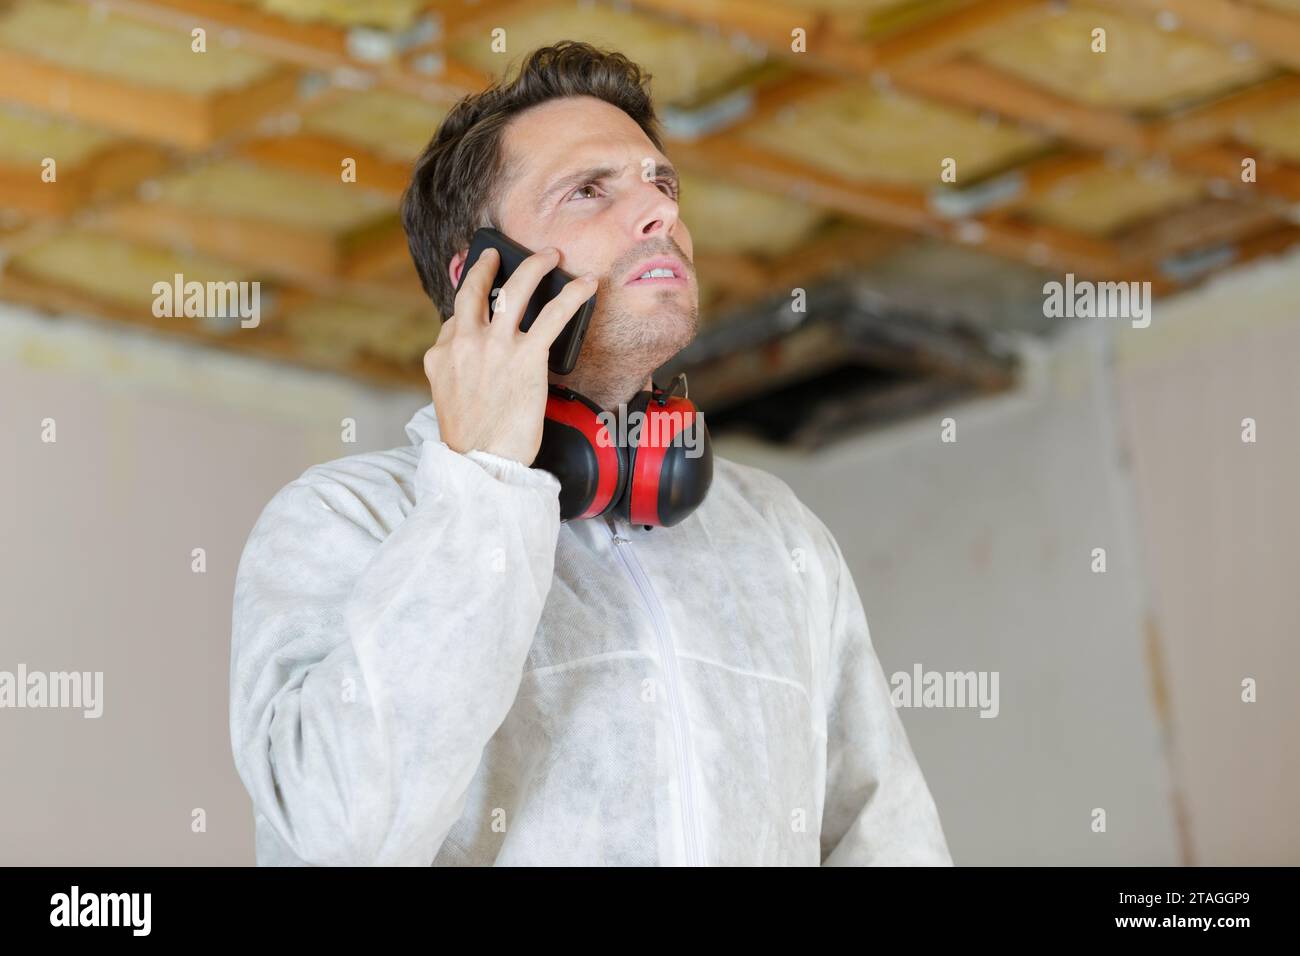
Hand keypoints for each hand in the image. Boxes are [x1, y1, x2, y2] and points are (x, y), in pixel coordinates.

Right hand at [424, 245, 596, 464]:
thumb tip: (474, 350)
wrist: (483, 461)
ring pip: (515, 291)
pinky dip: (572, 295)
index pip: (455, 319)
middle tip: (498, 254)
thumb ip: (456, 368)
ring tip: (549, 256)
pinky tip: (586, 285)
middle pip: (475, 291)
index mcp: (440, 355)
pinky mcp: (527, 356)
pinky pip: (553, 315)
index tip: (480, 297)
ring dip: (534, 267)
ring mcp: (495, 346)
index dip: (470, 307)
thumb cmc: (471, 438)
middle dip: (488, 266)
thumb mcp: (446, 397)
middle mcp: (464, 343)